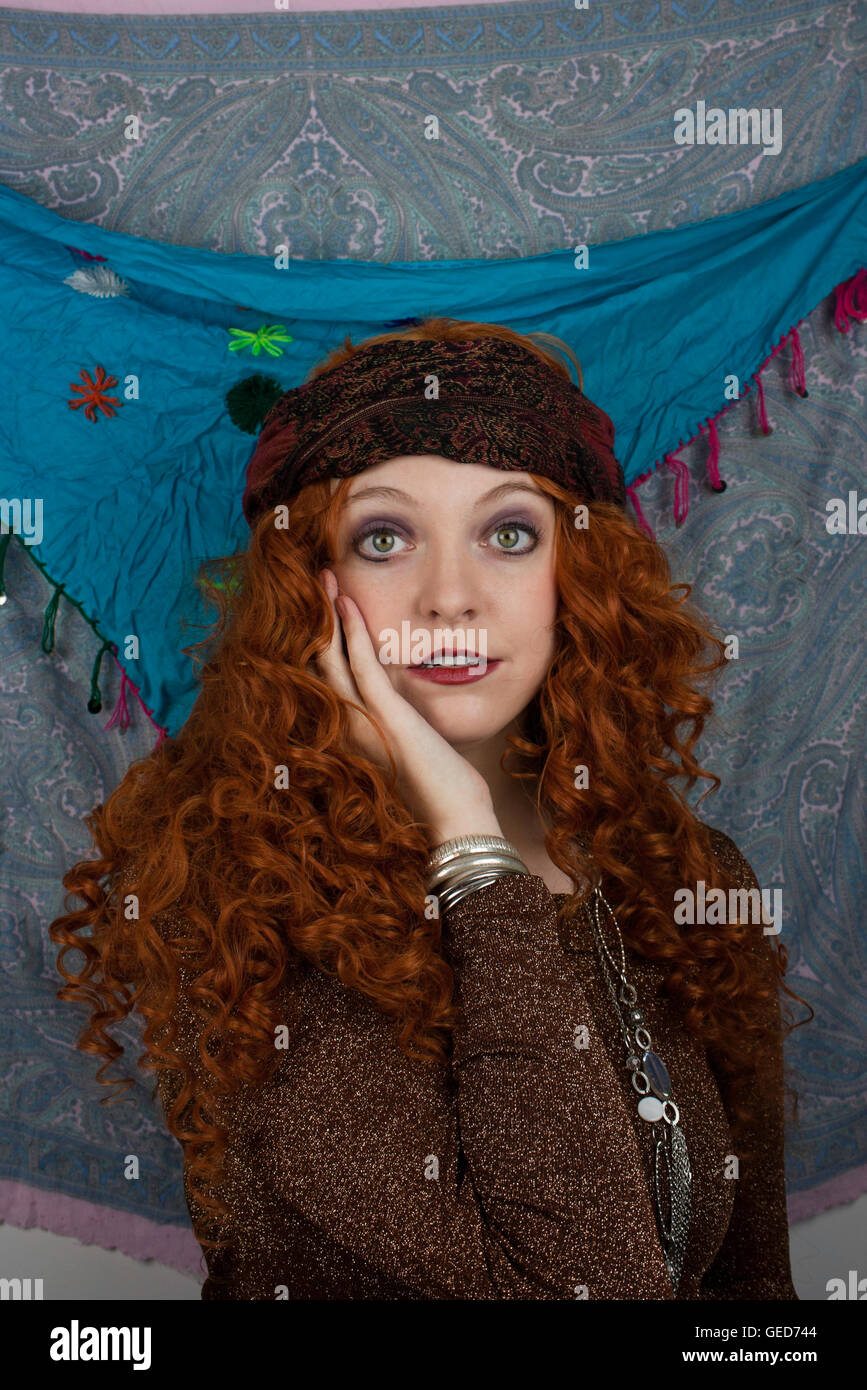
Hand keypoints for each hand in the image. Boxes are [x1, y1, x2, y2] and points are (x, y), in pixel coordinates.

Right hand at [315, 568, 503, 846]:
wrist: (453, 818)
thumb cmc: (443, 787)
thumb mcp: (415, 744)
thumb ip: (401, 721)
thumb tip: (405, 705)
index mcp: (353, 729)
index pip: (329, 674)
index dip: (324, 635)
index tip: (326, 603)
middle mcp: (347, 723)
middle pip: (321, 659)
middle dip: (319, 616)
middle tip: (316, 579)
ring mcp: (361, 719)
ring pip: (331, 656)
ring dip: (329, 613)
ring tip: (324, 578)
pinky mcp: (383, 714)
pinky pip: (360, 664)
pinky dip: (351, 631)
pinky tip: (347, 603)